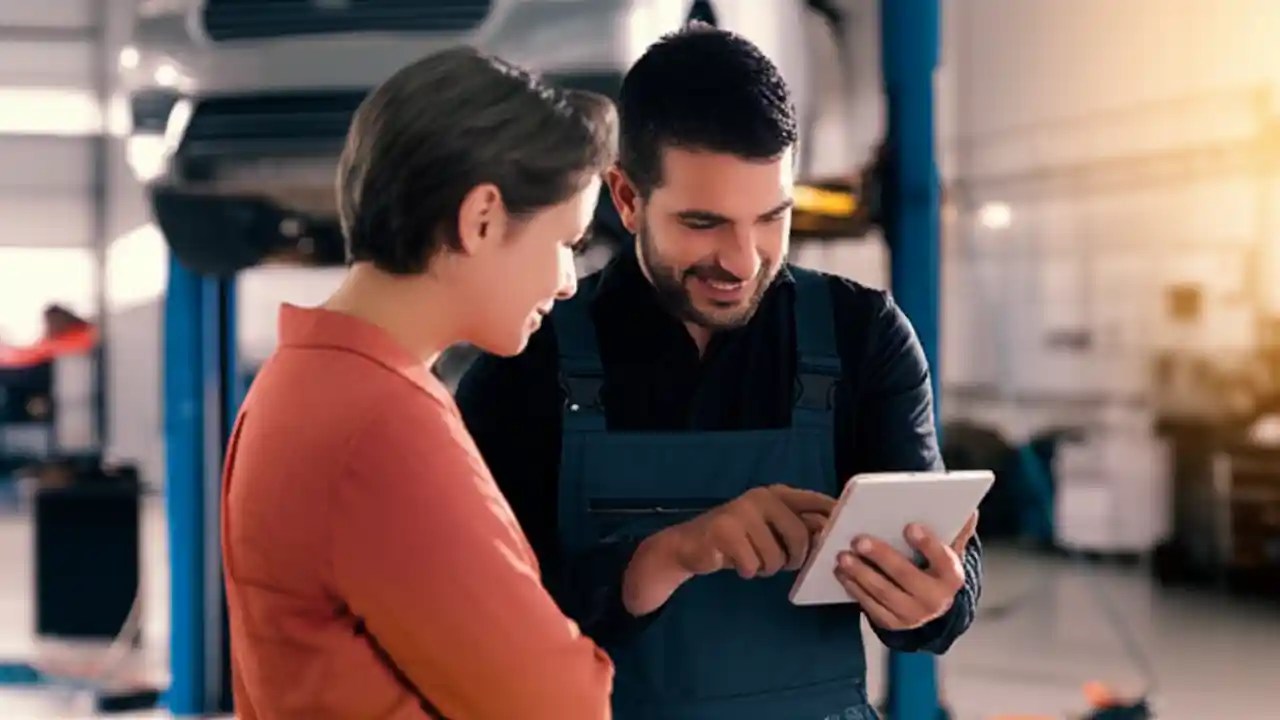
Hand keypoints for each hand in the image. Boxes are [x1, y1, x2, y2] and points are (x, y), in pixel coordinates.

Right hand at [622, 485, 834, 615]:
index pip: (816, 502)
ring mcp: (742, 512)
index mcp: (777, 494)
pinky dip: (746, 571)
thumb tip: (830, 537)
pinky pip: (752, 565)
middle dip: (794, 558)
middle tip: (781, 563)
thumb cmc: (738, 540)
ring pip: (776, 557)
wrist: (689, 545)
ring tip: (751, 559)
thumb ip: (797, 528)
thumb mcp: (771, 529)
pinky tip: (735, 562)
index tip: (839, 536)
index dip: (833, 519)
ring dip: (766, 568)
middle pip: (801, 536)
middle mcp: (762, 497)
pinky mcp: (725, 531)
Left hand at [833, 511, 977, 630]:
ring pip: (884, 593)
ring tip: (843, 556)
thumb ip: (956, 531)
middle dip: (881, 557)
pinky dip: (854, 588)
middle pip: (906, 576)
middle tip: (859, 540)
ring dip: (860, 573)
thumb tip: (970, 509)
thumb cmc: (936, 569)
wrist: (932, 607)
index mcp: (952, 577)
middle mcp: (935, 600)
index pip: (943, 559)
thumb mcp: (948, 552)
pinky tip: (842, 573)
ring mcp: (913, 615)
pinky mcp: (893, 624)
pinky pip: (870, 606)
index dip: (928, 544)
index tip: (909, 526)